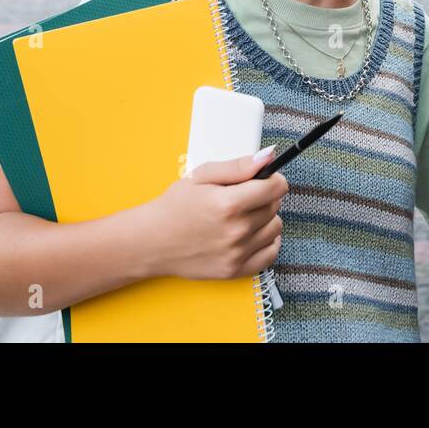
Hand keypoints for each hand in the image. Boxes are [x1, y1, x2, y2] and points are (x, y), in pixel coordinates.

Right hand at [140, 147, 287, 280]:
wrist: (151, 241)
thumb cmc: (175, 206)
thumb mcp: (202, 176)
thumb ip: (239, 166)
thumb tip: (268, 156)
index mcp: (228, 203)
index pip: (276, 187)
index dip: (272, 179)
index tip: (263, 180)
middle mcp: (236, 231)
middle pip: (275, 206)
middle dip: (264, 197)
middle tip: (242, 198)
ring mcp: (236, 253)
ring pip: (275, 228)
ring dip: (265, 219)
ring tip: (242, 216)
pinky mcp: (235, 271)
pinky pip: (271, 253)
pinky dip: (267, 242)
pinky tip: (252, 234)